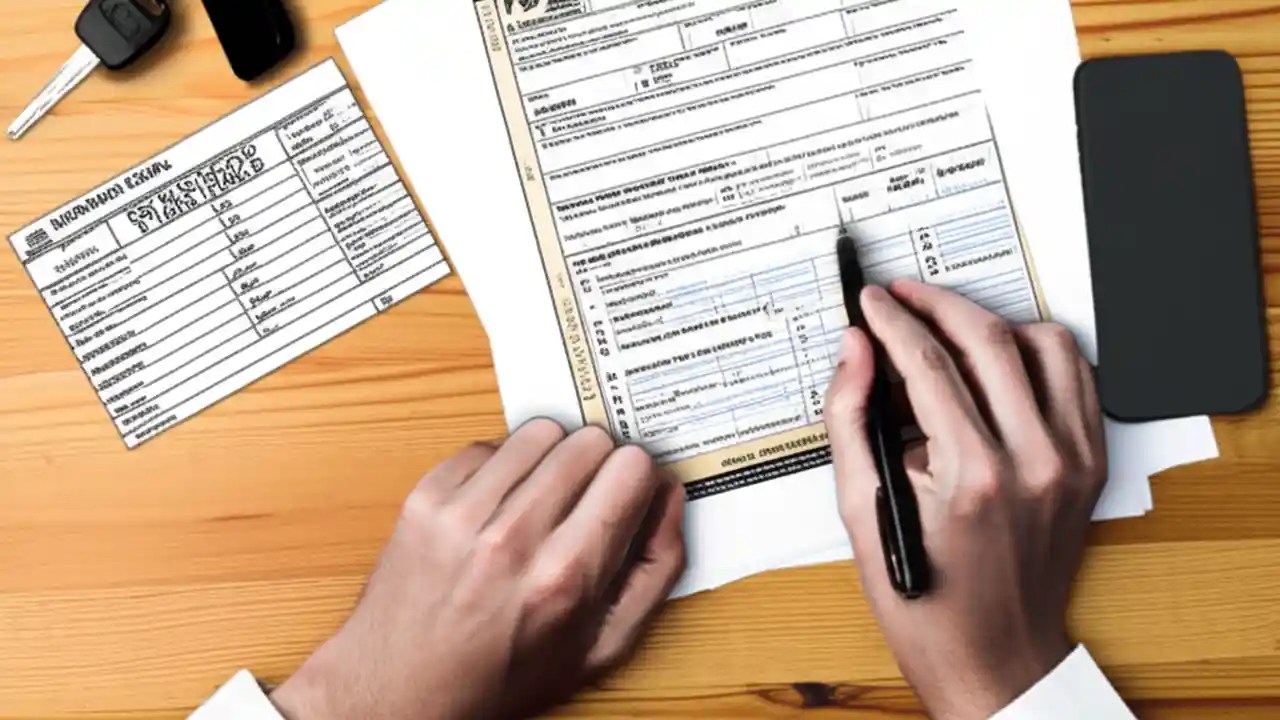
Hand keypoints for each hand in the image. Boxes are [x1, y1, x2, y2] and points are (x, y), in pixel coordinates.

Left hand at [269, 420, 685, 719]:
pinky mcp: (425, 498)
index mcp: (566, 576)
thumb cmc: (505, 672)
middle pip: (590, 441)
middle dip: (598, 466)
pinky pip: (488, 445)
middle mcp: (513, 538)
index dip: (637, 480)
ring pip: (540, 432)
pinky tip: (496, 509)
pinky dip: (500, 469)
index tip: (626, 498)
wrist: (403, 689)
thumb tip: (670, 494)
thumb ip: (656, 568)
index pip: (631, 468)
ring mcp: (462, 513)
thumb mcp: (602, 646)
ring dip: (550, 459)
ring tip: (540, 502)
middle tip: (583, 504)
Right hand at [824, 280, 1106, 718]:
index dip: (891, 320)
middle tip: (900, 295)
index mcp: (974, 475)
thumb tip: (855, 352)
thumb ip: (851, 419)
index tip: (870, 304)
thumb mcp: (863, 511)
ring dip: (991, 321)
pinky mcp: (1092, 464)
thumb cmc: (925, 599)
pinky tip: (998, 357)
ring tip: (947, 324)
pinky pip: (1077, 376)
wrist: (991, 655)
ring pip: (1044, 343)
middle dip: (935, 302)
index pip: (928, 363)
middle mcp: (1035, 461)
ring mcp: (1073, 461)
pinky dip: (1036, 353)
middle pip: (988, 338)